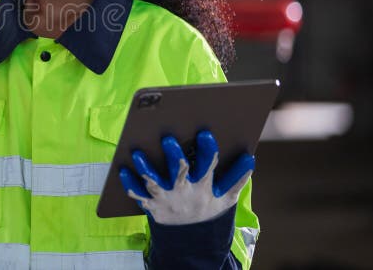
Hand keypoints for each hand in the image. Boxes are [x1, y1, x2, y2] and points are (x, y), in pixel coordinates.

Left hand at [119, 130, 253, 224]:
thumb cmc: (208, 208)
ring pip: (155, 183)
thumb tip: (250, 158)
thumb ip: (237, 178)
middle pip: (179, 174)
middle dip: (173, 156)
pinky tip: (122, 170)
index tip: (205, 133)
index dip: (207, 151)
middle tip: (167, 138)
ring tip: (137, 153)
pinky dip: (130, 184)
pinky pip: (138, 196)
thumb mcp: (226, 198)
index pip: (208, 167)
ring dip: (146, 169)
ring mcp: (167, 200)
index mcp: (204, 187)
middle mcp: (184, 193)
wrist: (191, 239)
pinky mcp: (152, 206)